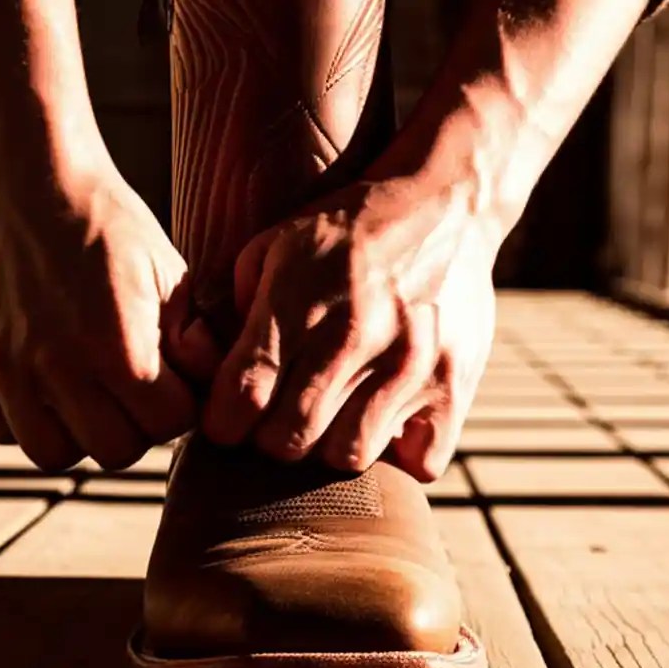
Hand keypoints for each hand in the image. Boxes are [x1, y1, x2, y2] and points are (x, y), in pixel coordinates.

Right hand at [0, 167, 214, 470]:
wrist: (35, 187)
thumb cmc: (114, 229)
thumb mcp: (172, 277)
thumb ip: (194, 344)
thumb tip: (205, 388)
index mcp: (118, 346)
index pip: (169, 424)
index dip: (183, 405)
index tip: (178, 379)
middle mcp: (60, 368)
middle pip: (116, 450)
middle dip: (138, 425)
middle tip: (139, 389)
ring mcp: (13, 372)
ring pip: (57, 454)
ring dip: (84, 434)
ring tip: (97, 395)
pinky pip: (9, 433)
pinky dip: (35, 422)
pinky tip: (55, 388)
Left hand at [202, 177, 498, 480]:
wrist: (442, 204)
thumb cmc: (344, 233)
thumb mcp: (274, 248)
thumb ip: (235, 311)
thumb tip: (214, 372)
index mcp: (298, 302)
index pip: (242, 397)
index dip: (224, 422)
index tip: (229, 419)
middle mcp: (354, 336)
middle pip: (288, 441)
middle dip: (271, 438)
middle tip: (279, 418)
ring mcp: (409, 364)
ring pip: (347, 456)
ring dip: (332, 446)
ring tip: (333, 416)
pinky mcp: (454, 383)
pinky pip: (420, 463)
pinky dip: (400, 455)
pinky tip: (387, 420)